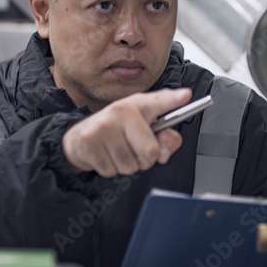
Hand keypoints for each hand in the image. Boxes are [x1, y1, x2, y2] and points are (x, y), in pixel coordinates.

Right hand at [63, 88, 191, 176]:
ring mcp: (103, 125)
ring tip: (116, 151)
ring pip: (130, 165)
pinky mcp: (89, 141)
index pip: (159, 101)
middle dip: (145, 159)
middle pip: (150, 151)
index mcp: (139, 105)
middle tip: (133, 149)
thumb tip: (165, 152)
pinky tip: (104, 155)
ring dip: (126, 165)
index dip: (173, 100)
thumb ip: (165, 139)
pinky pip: (112, 170)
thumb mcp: (144, 131)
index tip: (186, 96)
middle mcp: (121, 110)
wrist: (80, 138)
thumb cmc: (118, 133)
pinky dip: (110, 169)